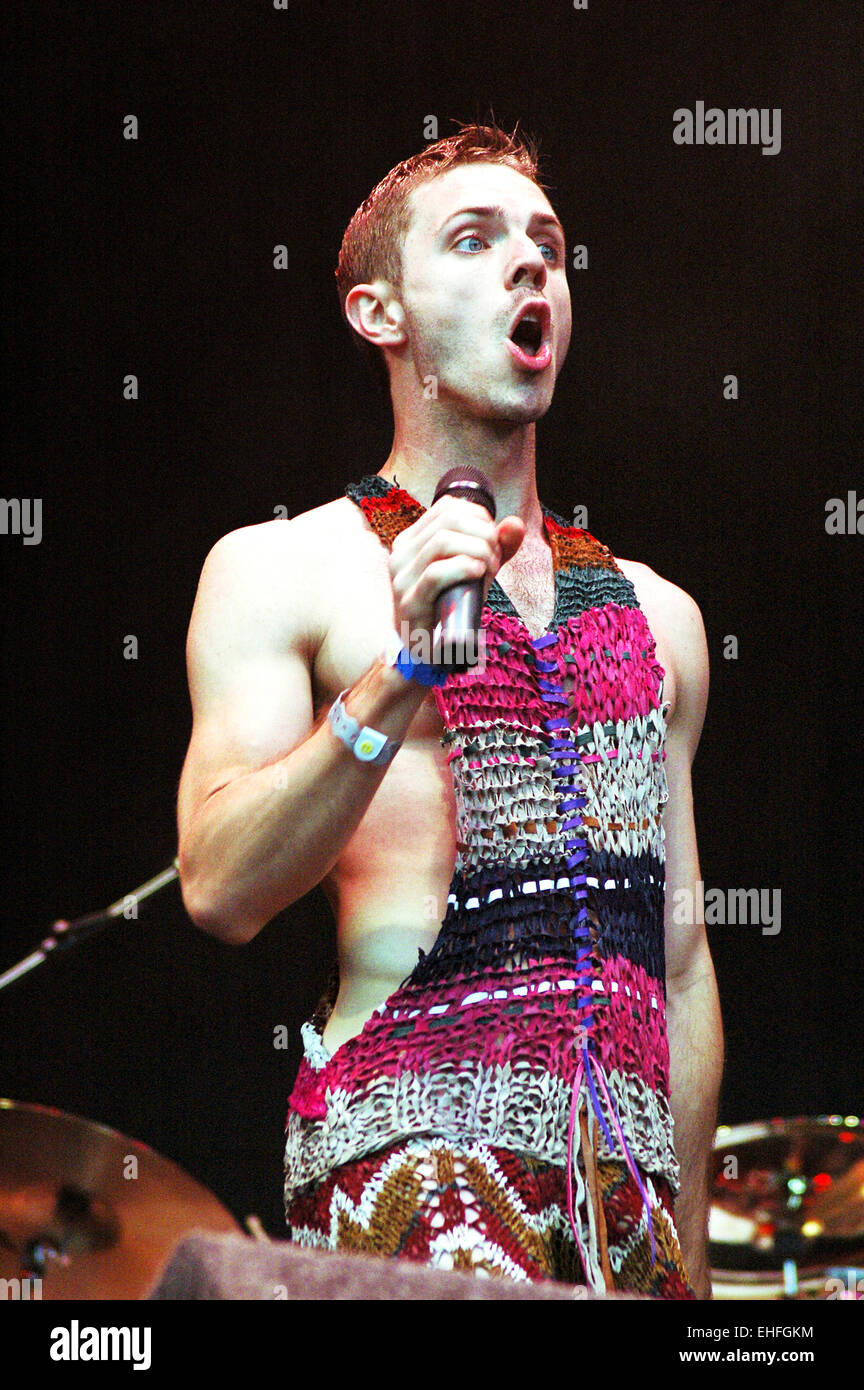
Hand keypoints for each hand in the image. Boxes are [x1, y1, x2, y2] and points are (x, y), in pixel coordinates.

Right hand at [388, 495, 524, 645]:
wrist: (431, 649)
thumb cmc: (452, 605)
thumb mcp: (477, 570)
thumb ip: (496, 547)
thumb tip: (515, 524)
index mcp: (412, 539)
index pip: (448, 506)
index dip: (479, 516)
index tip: (494, 539)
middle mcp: (401, 553)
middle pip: (449, 520)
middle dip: (483, 533)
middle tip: (496, 557)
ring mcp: (401, 577)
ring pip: (442, 542)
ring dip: (477, 550)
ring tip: (489, 568)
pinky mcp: (409, 602)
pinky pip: (435, 573)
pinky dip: (463, 567)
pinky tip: (479, 573)